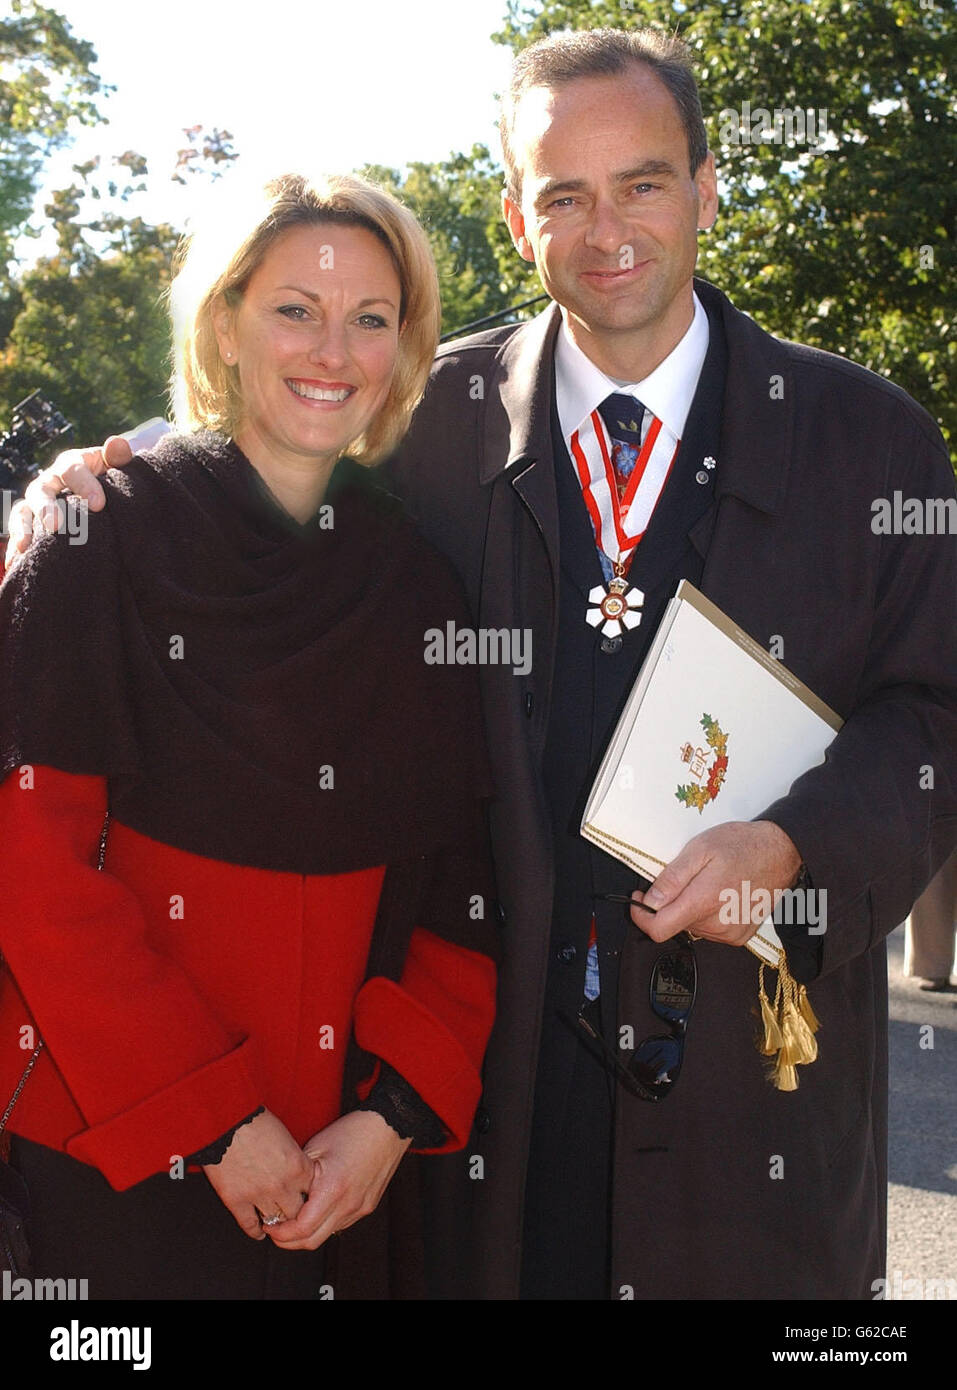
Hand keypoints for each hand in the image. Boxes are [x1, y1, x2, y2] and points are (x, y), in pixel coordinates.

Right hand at [4, 436, 132, 568]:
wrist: (105, 493)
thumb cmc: (113, 478)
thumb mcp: (117, 465)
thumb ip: (119, 456)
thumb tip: (120, 444)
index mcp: (72, 464)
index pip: (73, 470)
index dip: (84, 485)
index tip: (99, 505)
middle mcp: (50, 481)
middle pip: (41, 490)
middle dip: (46, 508)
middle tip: (55, 525)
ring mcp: (38, 502)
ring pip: (23, 511)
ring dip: (22, 527)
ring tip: (25, 546)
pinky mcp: (32, 522)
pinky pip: (21, 532)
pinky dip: (17, 546)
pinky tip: (17, 562)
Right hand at [202, 1108, 314, 1240]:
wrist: (227, 1119)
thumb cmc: (256, 1120)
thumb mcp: (286, 1138)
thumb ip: (294, 1159)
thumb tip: (296, 1173)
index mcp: (298, 1167)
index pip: (312, 1193)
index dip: (307, 1196)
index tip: (304, 1199)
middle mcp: (282, 1185)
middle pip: (297, 1212)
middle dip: (295, 1213)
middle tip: (292, 1214)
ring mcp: (259, 1195)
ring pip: (276, 1222)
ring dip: (277, 1223)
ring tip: (277, 1225)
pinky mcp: (236, 1200)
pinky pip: (249, 1225)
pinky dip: (255, 1231)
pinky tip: (259, 1232)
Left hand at [265, 1110, 411, 1251]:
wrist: (388, 1127)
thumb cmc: (352, 1131)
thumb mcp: (316, 1148)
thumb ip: (299, 1176)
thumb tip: (282, 1194)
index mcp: (332, 1189)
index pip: (302, 1229)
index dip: (281, 1233)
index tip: (269, 1225)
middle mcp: (348, 1205)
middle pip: (312, 1241)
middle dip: (289, 1241)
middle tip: (275, 1229)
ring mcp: (360, 1208)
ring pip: (327, 1235)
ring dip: (307, 1232)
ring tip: (293, 1218)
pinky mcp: (367, 1207)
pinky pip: (340, 1224)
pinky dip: (324, 1223)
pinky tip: (316, 1209)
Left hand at [629, 820, 801, 945]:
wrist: (782, 853)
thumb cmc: (742, 845)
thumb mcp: (700, 849)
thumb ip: (673, 877)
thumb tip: (650, 900)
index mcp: (703, 902)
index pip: (658, 929)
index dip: (642, 916)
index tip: (640, 899)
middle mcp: (717, 925)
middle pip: (675, 925)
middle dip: (672, 904)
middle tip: (687, 877)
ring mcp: (731, 934)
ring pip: (692, 927)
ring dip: (691, 909)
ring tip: (709, 883)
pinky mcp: (740, 936)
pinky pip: (711, 930)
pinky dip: (708, 915)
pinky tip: (721, 895)